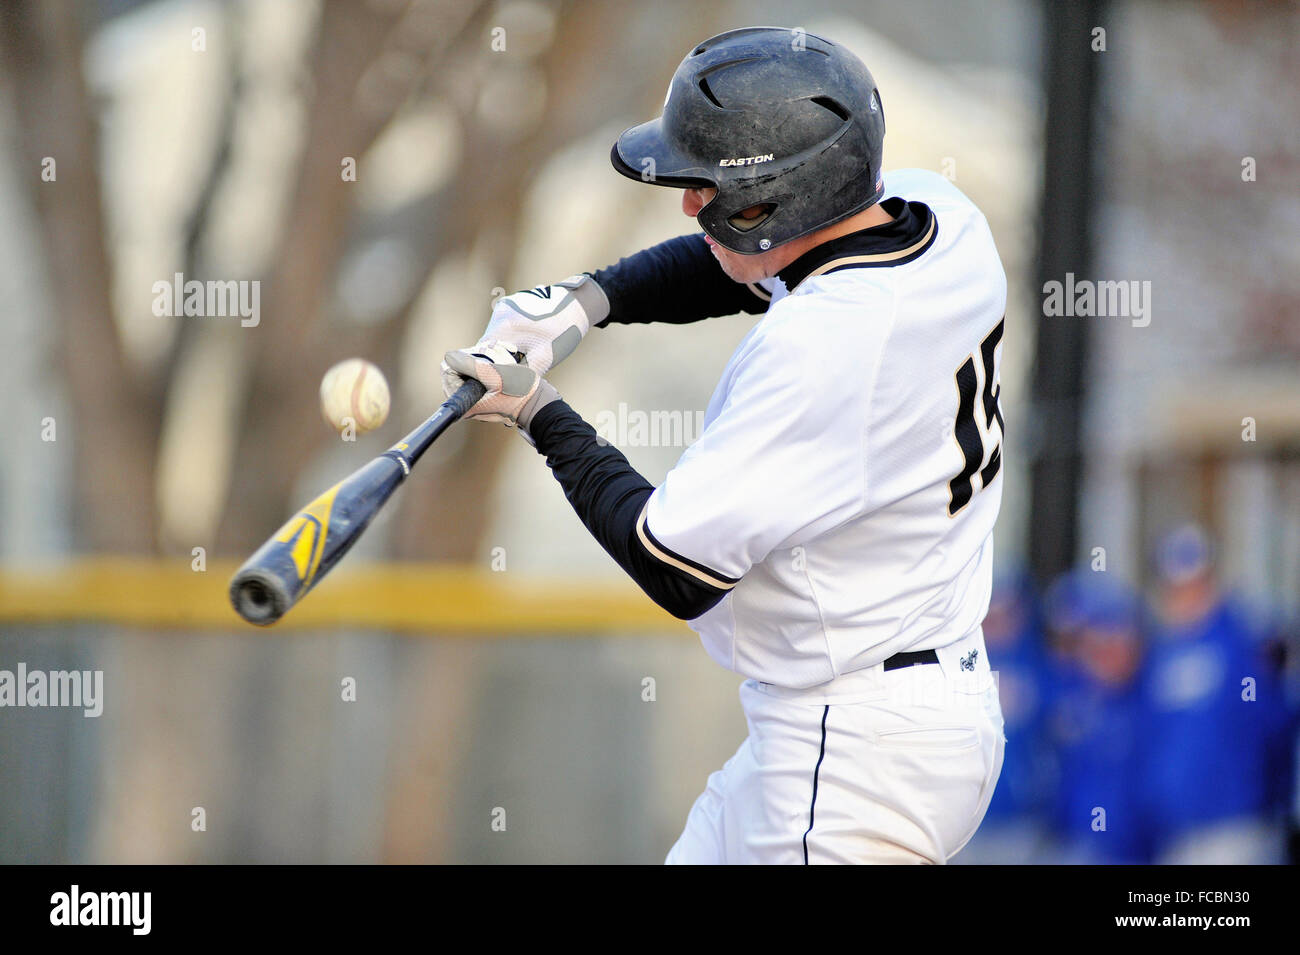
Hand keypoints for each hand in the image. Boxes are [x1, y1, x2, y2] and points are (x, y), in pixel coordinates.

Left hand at [441, 342, 559, 429]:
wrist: (537, 402)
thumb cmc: (519, 392)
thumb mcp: (496, 375)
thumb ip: (471, 365)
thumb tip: (449, 356)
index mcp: (466, 402)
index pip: (448, 372)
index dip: (464, 358)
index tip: (483, 359)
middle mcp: (468, 400)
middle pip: (460, 366)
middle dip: (479, 356)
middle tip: (498, 358)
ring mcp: (476, 394)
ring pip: (472, 364)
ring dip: (489, 356)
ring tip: (506, 360)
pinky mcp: (485, 388)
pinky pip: (482, 368)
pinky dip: (493, 360)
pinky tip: (507, 360)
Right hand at [477, 274, 608, 374]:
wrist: (577, 305)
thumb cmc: (562, 332)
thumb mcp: (543, 359)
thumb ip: (523, 375)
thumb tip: (508, 388)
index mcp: (505, 327)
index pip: (483, 354)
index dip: (490, 369)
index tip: (499, 378)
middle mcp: (500, 313)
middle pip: (488, 344)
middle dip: (498, 359)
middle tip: (515, 368)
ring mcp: (504, 306)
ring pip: (496, 335)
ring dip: (504, 348)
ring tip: (523, 354)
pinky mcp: (510, 303)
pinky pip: (503, 325)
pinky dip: (510, 336)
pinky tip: (526, 341)